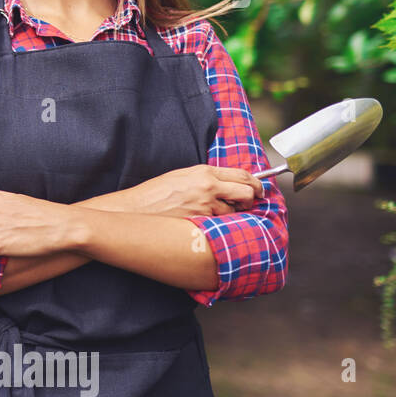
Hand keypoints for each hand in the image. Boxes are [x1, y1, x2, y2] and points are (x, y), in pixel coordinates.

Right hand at [125, 164, 265, 217]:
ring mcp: (205, 205)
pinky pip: (218, 224)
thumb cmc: (155, 193)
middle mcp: (208, 187)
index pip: (243, 174)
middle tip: (247, 204)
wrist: (136, 209)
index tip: (259, 189)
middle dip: (251, 200)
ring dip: (229, 215)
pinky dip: (216, 224)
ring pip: (233, 212)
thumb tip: (226, 184)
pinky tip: (203, 222)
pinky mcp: (200, 222)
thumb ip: (206, 178)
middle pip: (247, 193)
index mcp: (204, 172)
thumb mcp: (182, 176)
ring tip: (212, 214)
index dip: (256, 183)